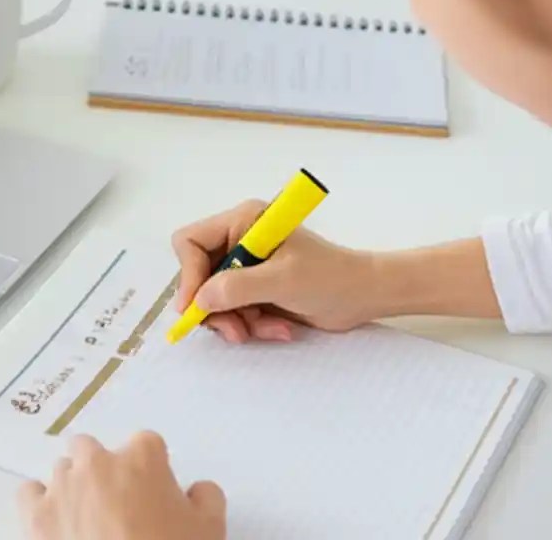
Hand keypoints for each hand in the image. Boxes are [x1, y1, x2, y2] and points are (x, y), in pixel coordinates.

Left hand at [18, 432, 225, 539]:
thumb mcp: (211, 528)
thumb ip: (205, 496)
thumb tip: (197, 491)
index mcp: (142, 457)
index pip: (147, 446)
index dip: (151, 471)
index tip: (154, 494)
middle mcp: (97, 462)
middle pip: (93, 450)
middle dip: (103, 471)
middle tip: (118, 506)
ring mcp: (63, 486)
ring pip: (63, 470)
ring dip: (74, 488)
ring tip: (88, 522)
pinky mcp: (36, 516)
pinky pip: (29, 493)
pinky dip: (40, 503)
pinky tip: (56, 523)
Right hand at [171, 199, 380, 342]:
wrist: (363, 295)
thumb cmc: (329, 277)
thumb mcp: (282, 281)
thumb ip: (238, 287)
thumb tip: (199, 300)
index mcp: (242, 221)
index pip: (190, 242)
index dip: (188, 274)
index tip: (197, 305)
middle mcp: (238, 239)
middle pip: (198, 276)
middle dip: (215, 307)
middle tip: (234, 330)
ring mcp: (245, 266)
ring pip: (214, 299)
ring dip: (236, 320)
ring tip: (263, 329)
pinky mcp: (254, 288)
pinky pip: (233, 311)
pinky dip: (251, 324)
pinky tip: (278, 328)